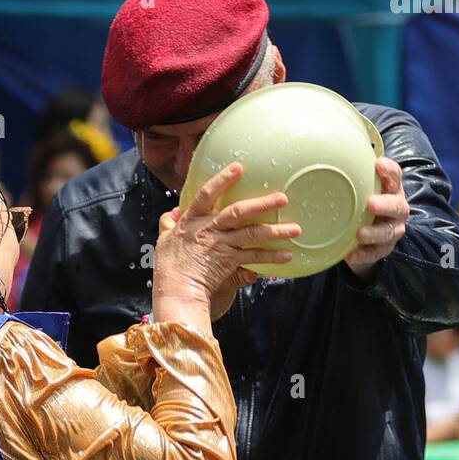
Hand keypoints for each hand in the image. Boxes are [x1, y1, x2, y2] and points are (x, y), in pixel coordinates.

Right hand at [152, 162, 300, 326]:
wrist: (175, 291)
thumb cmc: (169, 269)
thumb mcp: (163, 241)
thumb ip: (168, 225)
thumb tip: (171, 214)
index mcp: (192, 221)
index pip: (207, 194)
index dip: (222, 180)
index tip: (238, 168)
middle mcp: (208, 229)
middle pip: (238, 212)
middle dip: (262, 203)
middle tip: (282, 198)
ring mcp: (220, 246)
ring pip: (252, 234)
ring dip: (275, 231)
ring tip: (295, 229)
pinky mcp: (229, 262)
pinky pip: (254, 257)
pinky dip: (271, 257)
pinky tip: (287, 256)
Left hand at [344, 157, 408, 276]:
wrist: (365, 237)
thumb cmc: (360, 205)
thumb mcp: (358, 189)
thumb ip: (350, 176)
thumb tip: (320, 153)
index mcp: (391, 189)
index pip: (395, 176)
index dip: (388, 170)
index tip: (377, 164)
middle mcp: (397, 208)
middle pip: (396, 205)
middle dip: (385, 204)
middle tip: (370, 203)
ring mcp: (393, 229)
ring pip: (388, 231)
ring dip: (374, 232)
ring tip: (360, 234)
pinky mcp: (384, 249)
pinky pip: (376, 253)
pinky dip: (364, 255)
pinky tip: (350, 256)